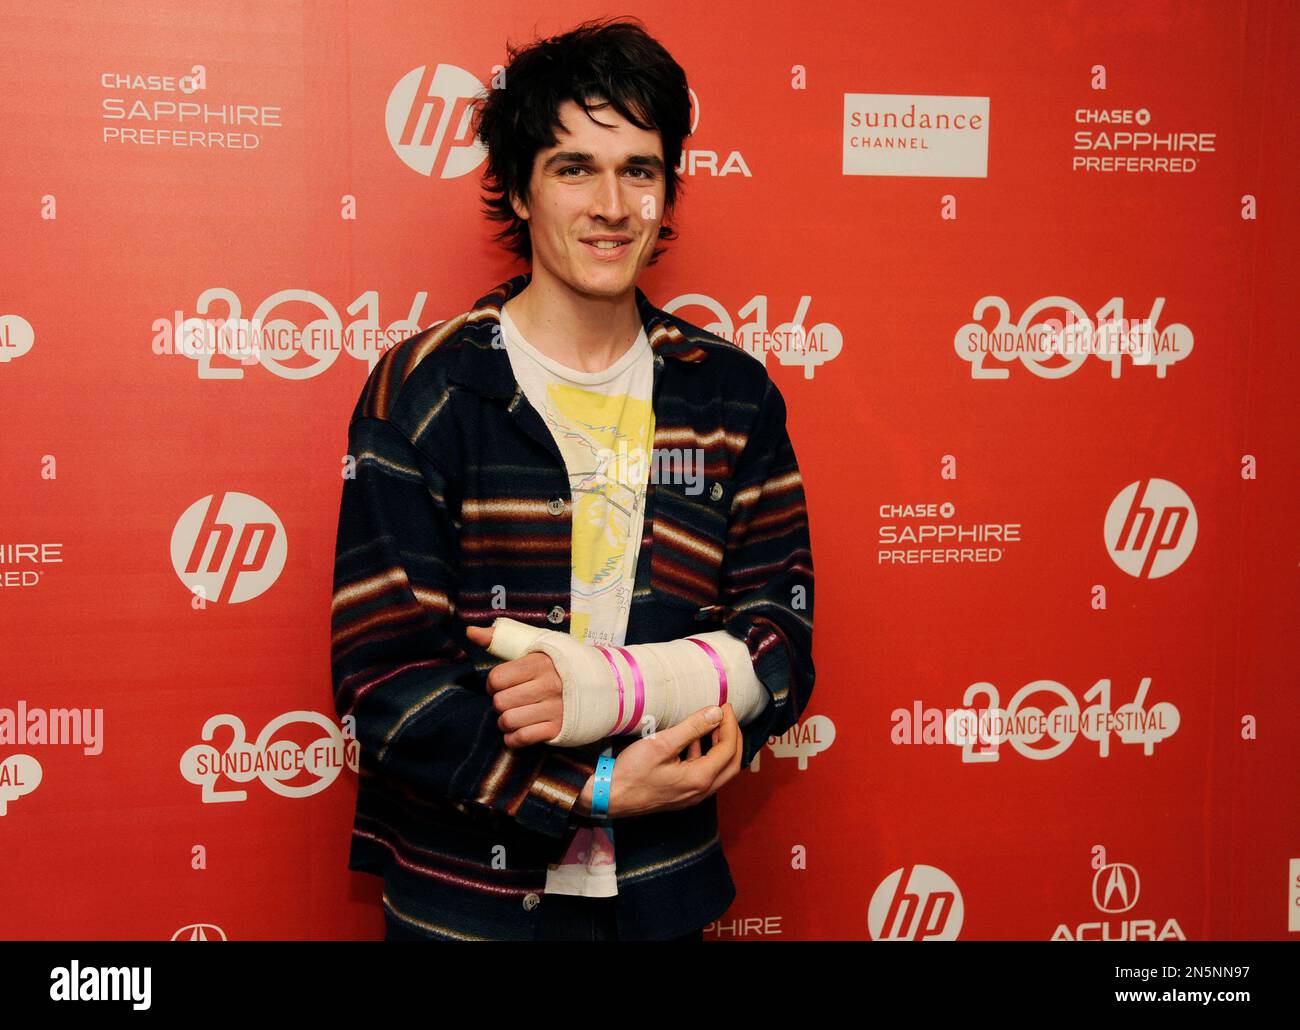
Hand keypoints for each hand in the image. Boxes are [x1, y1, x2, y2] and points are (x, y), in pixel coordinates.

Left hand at [467, 624, 564, 748]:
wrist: (602, 685)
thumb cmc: (560, 665)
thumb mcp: (536, 646)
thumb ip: (500, 640)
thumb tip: (469, 632)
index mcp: (540, 663)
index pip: (497, 678)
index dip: (493, 684)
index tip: (501, 685)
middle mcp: (548, 685)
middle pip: (500, 702)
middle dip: (499, 703)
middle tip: (510, 700)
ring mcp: (555, 709)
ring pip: (508, 721)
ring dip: (505, 722)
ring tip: (514, 715)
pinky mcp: (559, 729)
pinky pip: (522, 738)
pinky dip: (513, 738)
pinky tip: (518, 730)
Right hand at [577, 704, 743, 818]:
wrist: (609, 796)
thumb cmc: (631, 773)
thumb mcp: (661, 744)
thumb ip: (692, 728)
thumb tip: (715, 713)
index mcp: (699, 779)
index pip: (728, 749)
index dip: (730, 725)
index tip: (724, 706)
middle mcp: (701, 791)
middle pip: (732, 763)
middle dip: (733, 736)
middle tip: (725, 715)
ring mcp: (692, 795)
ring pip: (720, 769)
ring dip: (720, 746)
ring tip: (712, 723)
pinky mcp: (682, 793)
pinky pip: (704, 773)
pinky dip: (706, 754)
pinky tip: (693, 740)